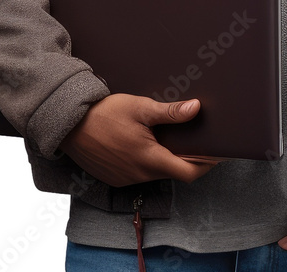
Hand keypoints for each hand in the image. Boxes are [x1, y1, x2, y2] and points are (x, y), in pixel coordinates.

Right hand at [59, 94, 224, 186]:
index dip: (206, 164)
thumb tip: (196, 108)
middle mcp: (139, 175)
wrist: (69, 125)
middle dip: (188, 159)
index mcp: (149, 159)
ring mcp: (125, 178)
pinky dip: (149, 162)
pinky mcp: (114, 177)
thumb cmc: (104, 114)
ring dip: (167, 159)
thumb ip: (170, 112)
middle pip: (174, 172)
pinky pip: (140, 174)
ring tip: (172, 138)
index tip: (217, 153)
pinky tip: (147, 144)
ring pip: (156, 173)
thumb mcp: (140, 107)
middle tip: (198, 140)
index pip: (189, 172)